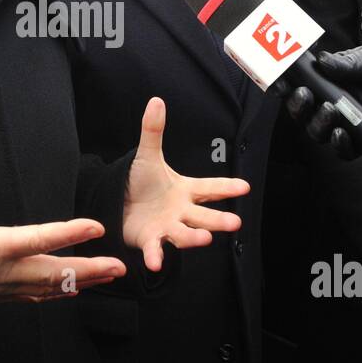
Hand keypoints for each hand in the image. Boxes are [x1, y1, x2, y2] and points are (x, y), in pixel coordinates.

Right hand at [0, 128, 126, 321]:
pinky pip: (37, 297)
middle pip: (54, 273)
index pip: (37, 239)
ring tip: (110, 275)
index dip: (68, 233)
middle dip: (89, 270)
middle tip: (119, 265)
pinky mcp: (0, 297)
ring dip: (82, 282)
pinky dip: (60, 292)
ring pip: (50, 289)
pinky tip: (76, 288)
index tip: (95, 227)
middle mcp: (2, 271)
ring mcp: (3, 288)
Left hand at [122, 97, 249, 271]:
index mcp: (184, 190)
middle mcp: (181, 211)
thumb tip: (156, 100)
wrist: (117, 202)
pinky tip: (156, 261)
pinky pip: (155, 249)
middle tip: (235, 223)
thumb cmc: (137, 182)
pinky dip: (156, 255)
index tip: (245, 187)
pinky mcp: (150, 240)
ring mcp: (168, 227)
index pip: (210, 188)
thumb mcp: (146, 155)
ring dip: (194, 238)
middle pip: (204, 216)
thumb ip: (153, 130)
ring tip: (205, 239)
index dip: (226, 187)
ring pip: (184, 234)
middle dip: (219, 220)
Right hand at [284, 43, 361, 158]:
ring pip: (318, 131)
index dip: (286, 85)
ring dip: (316, 124)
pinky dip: (338, 144)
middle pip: (304, 112)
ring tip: (328, 112)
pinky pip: (344, 149)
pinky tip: (340, 133)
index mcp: (334, 79)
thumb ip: (349, 63)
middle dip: (297, 106)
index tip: (280, 81)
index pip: (302, 84)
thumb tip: (321, 62)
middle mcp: (336, 101)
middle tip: (304, 95)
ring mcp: (349, 122)